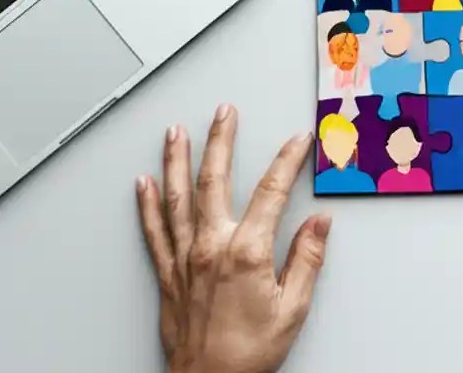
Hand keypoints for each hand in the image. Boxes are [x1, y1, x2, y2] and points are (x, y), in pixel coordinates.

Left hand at [136, 104, 329, 372]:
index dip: (287, 162)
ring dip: (176, 160)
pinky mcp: (168, 275)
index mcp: (246, 252)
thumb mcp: (293, 308)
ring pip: (177, 198)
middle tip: (225, 113)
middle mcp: (211, 247)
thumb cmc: (248, 353)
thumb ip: (307, 260)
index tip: (297, 142)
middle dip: (221, 141)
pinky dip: (147, 204)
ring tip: (176, 132)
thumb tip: (319, 225)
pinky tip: (144, 183)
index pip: (272, 192)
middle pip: (214, 181)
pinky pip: (154, 231)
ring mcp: (185, 259)